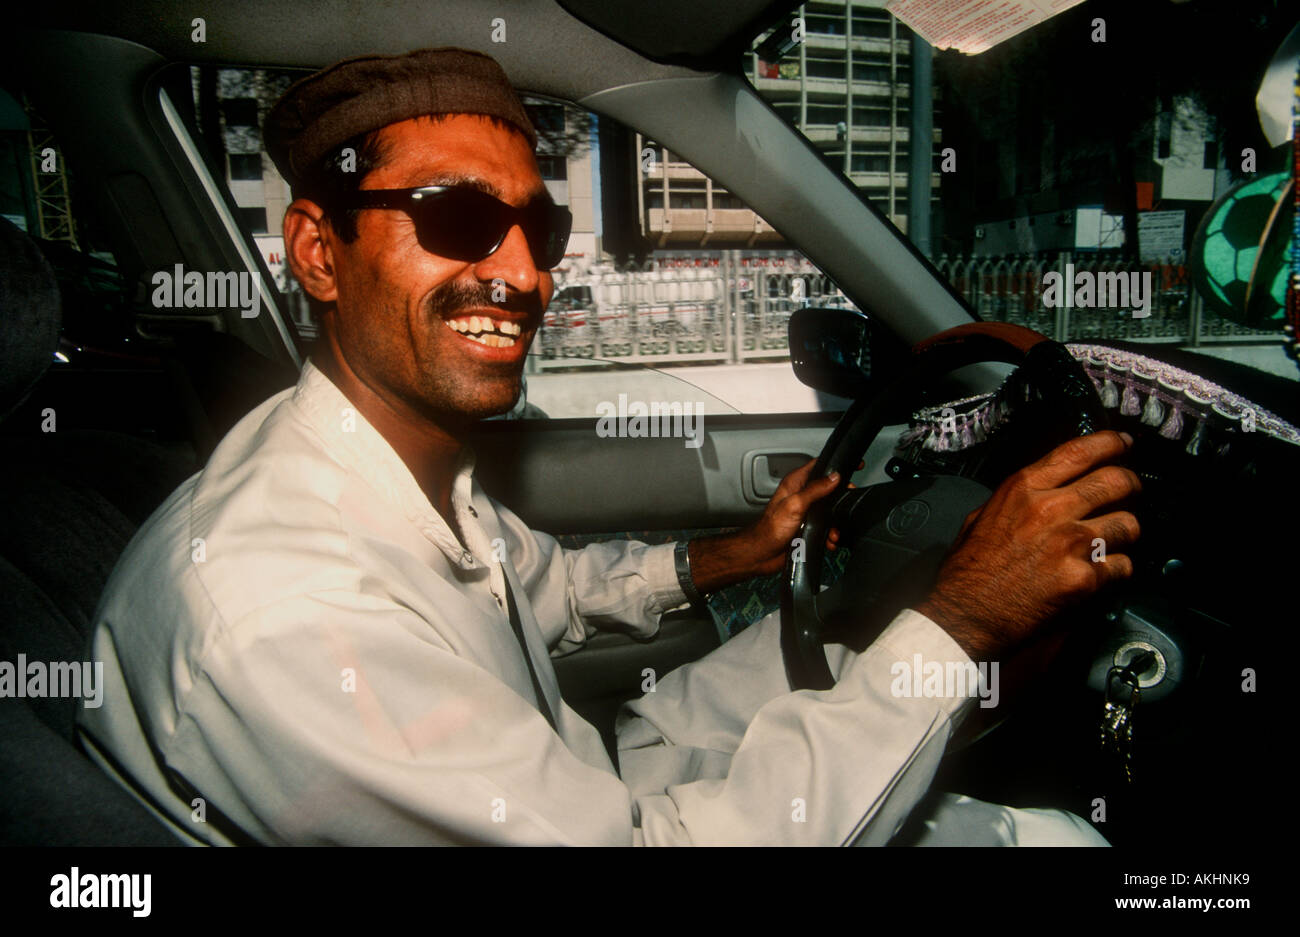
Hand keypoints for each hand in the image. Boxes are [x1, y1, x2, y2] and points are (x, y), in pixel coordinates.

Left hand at [686, 458, 847, 592]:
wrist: (762, 555)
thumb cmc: (770, 530)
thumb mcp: (795, 504)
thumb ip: (815, 489)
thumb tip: (834, 477)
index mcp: (796, 483)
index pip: (819, 466)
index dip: (836, 465)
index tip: (853, 466)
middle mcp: (801, 495)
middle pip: (829, 489)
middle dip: (841, 498)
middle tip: (847, 502)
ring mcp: (805, 512)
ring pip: (830, 511)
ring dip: (836, 522)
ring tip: (834, 530)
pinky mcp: (807, 527)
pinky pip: (826, 528)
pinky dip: (830, 535)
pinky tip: (829, 540)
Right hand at [914, 431, 1140, 659]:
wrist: (966, 617)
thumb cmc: (967, 572)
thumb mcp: (979, 517)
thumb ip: (1016, 498)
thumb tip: (1046, 486)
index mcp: (1022, 489)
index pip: (1079, 451)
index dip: (1110, 443)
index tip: (1123, 443)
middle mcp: (1050, 509)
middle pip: (1116, 481)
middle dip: (1131, 484)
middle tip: (1130, 491)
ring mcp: (1070, 544)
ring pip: (1129, 523)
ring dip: (1126, 532)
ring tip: (1115, 540)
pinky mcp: (1084, 579)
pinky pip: (1124, 566)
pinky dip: (1118, 570)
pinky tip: (1103, 574)